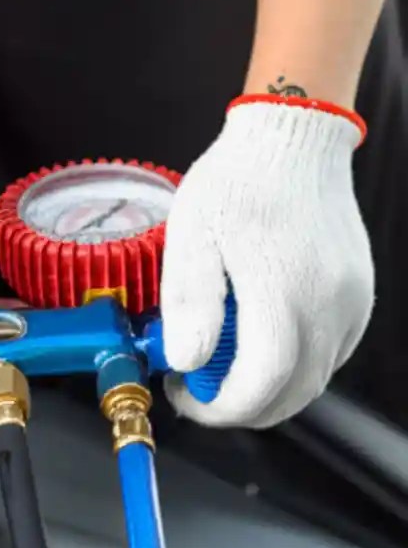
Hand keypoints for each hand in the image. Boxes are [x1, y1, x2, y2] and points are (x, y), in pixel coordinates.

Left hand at [161, 100, 373, 427]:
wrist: (290, 139)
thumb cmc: (236, 182)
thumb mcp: (190, 236)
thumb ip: (190, 301)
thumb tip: (188, 359)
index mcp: (283, 289)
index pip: (263, 381)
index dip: (223, 407)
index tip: (188, 399)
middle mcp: (329, 302)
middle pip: (295, 392)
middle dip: (244, 409)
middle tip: (201, 395)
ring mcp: (351, 299)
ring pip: (316, 377)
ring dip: (271, 390)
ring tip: (223, 367)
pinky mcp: (359, 293)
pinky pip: (332, 352)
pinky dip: (297, 366)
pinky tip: (261, 347)